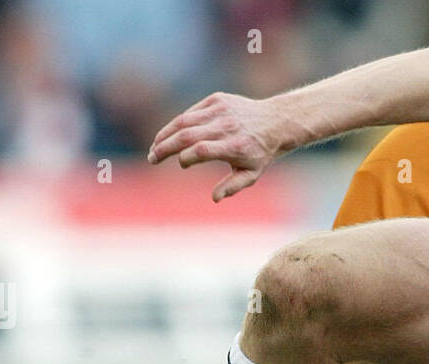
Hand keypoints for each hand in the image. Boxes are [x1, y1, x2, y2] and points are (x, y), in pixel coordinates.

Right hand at [147, 92, 290, 201]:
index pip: (202, 150)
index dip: (187, 158)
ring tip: (154, 147)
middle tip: (152, 158)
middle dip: (166, 147)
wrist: (275, 121)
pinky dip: (178, 123)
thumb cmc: (260, 152)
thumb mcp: (252, 174)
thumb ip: (233, 186)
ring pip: (185, 121)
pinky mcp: (217, 99)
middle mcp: (226, 126)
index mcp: (235, 146)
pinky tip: (168, 134)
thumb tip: (214, 198)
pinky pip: (192, 112)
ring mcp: (221, 110)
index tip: (182, 165)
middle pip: (188, 135)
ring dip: (165, 134)